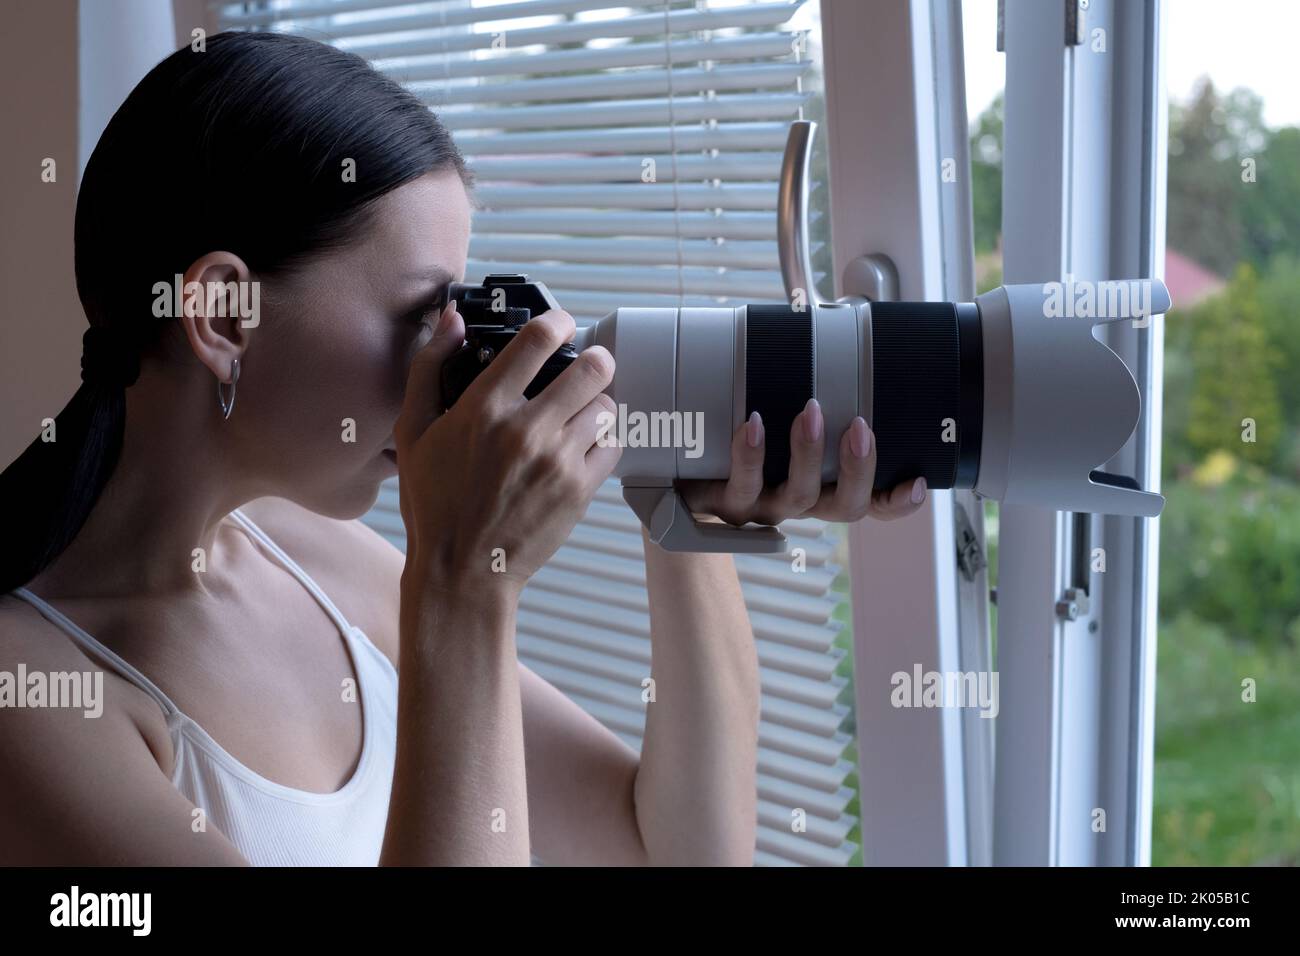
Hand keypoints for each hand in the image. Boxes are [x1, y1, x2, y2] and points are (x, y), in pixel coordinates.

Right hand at [393, 301, 621, 601]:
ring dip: (597, 403)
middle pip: (592, 368)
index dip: (558, 322)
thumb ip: (429, 367)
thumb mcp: (413, 431)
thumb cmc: (434, 503)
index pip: (537, 341)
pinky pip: (613, 444)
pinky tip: (584, 444)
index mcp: (484, 408)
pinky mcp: (580, 489)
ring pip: (606, 406)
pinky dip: (605, 439)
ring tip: (581, 413)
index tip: (562, 324)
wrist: (462, 570)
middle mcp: (525, 429)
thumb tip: (453, 321)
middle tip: (589, 365)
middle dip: (595, 360)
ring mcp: (558, 461)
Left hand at [676, 399, 926, 526]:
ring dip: (807, 454)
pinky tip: (751, 423)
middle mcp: (800, 501)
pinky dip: (749, 455)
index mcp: (825, 486)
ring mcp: (763, 505)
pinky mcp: (723, 501)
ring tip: (810, 413)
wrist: (676, 466)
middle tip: (859, 426)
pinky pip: (740, 486)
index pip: (871, 500)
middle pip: (845, 505)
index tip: (916, 480)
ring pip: (797, 496)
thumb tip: (842, 316)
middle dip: (859, 468)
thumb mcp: (782, 402)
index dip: (897, 501)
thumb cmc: (740, 428)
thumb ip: (816, 375)